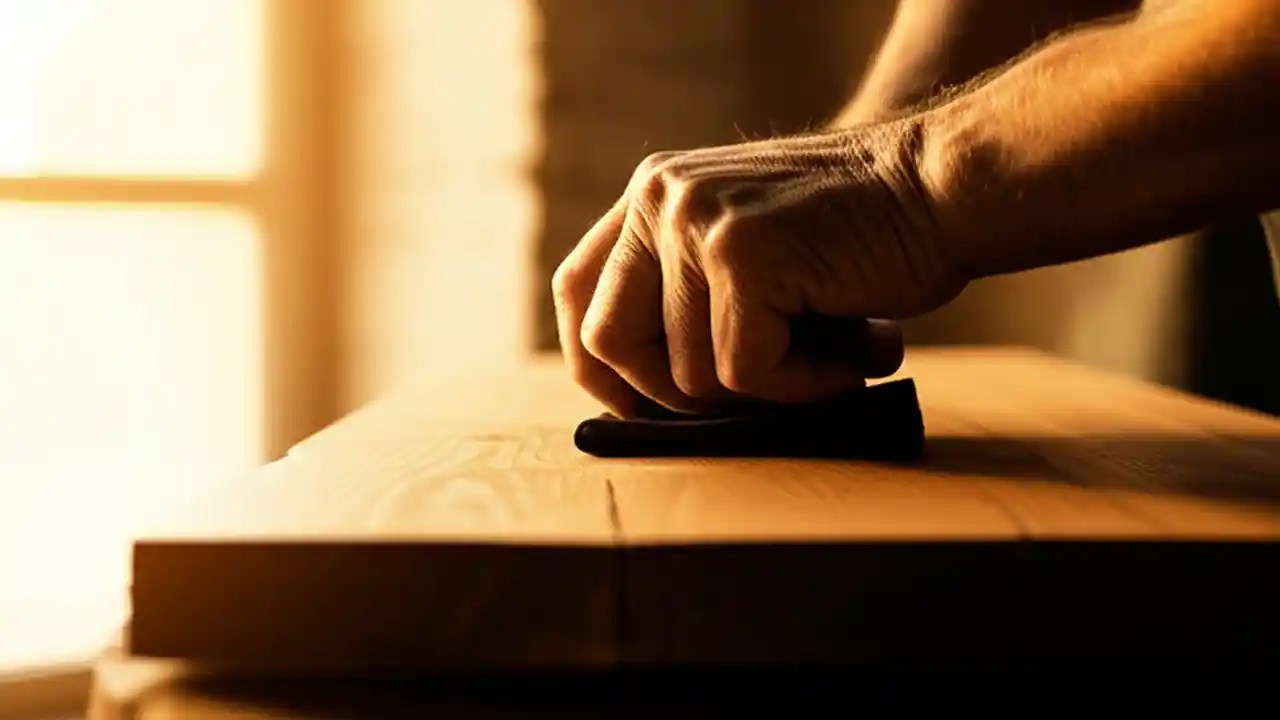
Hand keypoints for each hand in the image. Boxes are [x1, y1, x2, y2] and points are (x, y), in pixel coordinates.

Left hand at [552, 120, 968, 417]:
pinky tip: (849, 354)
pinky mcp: (742, 254)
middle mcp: (660, 197)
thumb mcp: (749, 251)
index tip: (643, 407)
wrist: (943, 187)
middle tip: (750, 395)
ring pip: (685, 374)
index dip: (601, 368)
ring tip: (827, 357)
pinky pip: (743, 373)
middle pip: (607, 343)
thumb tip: (640, 406)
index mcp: (653, 195)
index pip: (576, 292)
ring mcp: (696, 220)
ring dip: (763, 392)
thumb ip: (691, 299)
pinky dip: (801, 387)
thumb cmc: (860, 239)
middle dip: (674, 396)